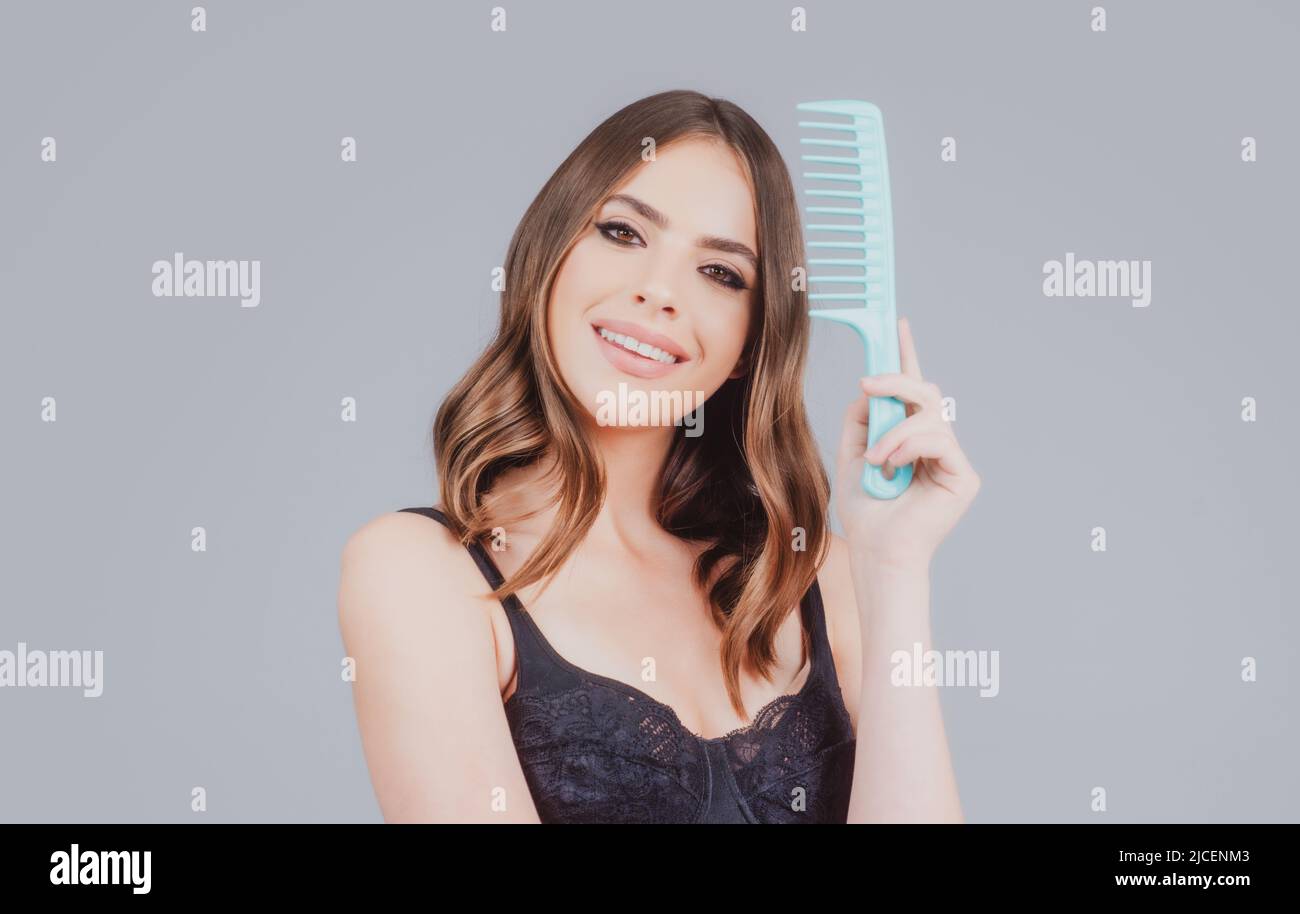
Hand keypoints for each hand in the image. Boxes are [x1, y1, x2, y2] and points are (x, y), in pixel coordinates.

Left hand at [832, 317, 980, 569]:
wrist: (876, 549)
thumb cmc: (866, 510)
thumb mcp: (853, 453)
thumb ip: (861, 419)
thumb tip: (870, 390)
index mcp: (909, 437)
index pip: (913, 390)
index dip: (907, 357)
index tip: (898, 325)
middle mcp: (934, 443)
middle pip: (926, 393)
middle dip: (896, 383)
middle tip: (867, 386)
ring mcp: (951, 459)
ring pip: (930, 416)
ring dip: (895, 433)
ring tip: (877, 460)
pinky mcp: (964, 476)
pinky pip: (939, 440)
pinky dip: (909, 448)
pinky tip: (893, 468)